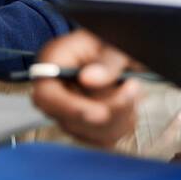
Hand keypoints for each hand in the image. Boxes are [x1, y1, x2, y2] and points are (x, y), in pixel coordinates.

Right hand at [30, 30, 141, 147]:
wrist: (117, 47)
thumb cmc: (110, 41)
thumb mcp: (112, 44)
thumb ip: (104, 62)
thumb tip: (88, 79)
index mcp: (52, 62)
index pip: (46, 97)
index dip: (71, 109)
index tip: (101, 113)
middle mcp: (55, 90)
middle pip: (70, 121)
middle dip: (108, 110)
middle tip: (134, 87)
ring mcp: (67, 110)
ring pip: (89, 133)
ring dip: (120, 116)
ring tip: (134, 88)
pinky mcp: (84, 124)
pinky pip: (101, 138)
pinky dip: (122, 123)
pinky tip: (130, 102)